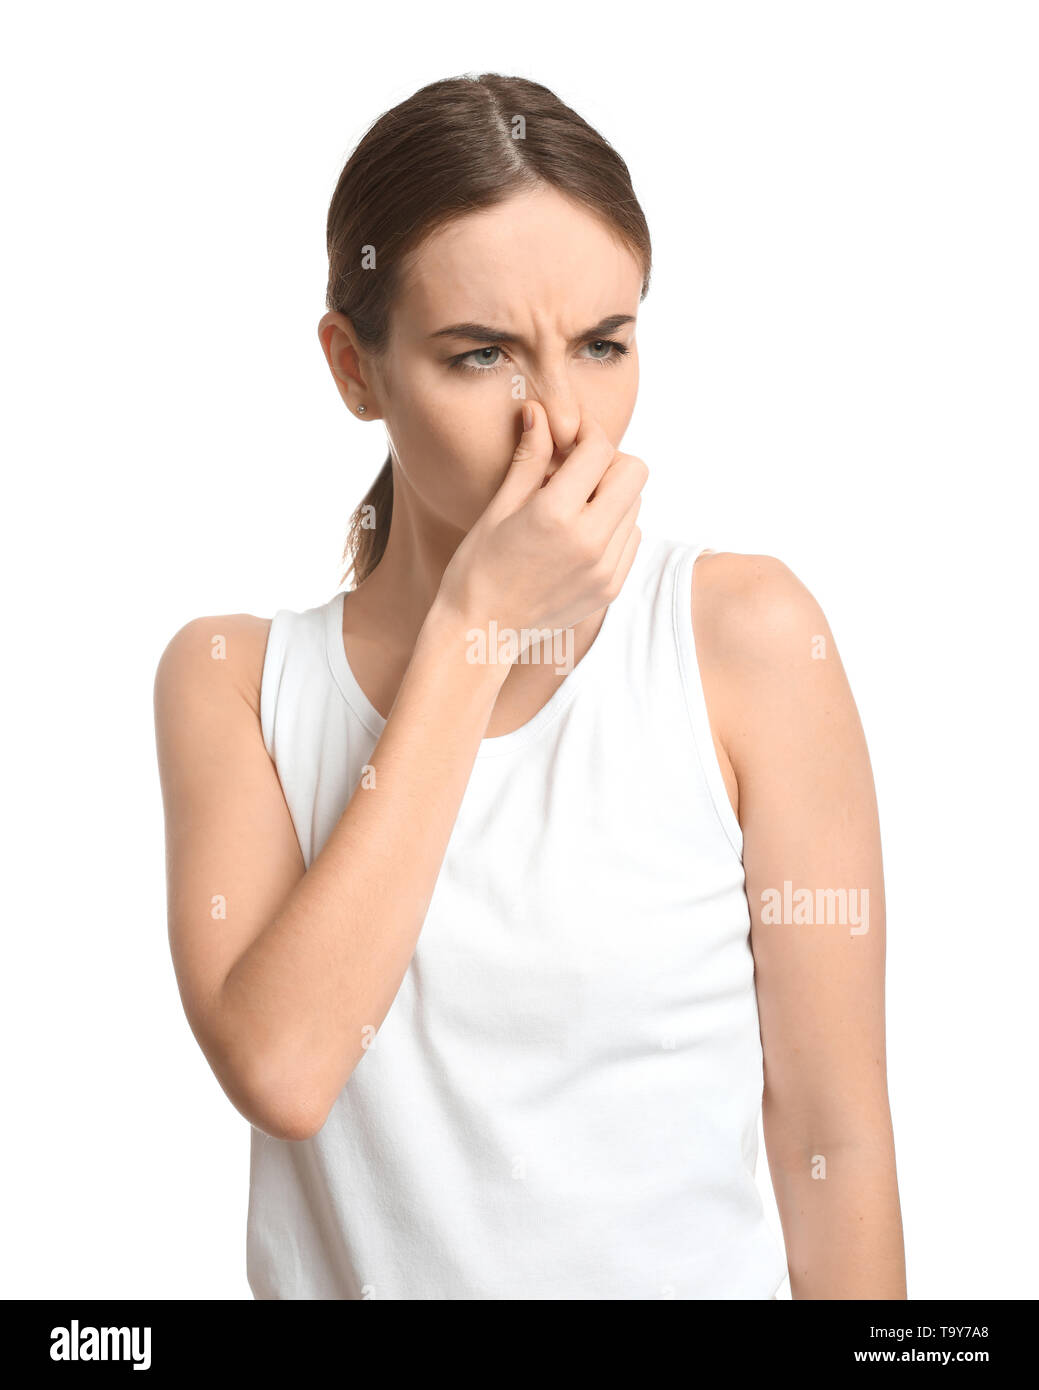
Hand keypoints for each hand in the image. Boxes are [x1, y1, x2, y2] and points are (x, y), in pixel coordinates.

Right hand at [436, 400, 645, 641]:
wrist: (482, 632)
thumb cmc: (479, 568)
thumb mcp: (499, 507)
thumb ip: (530, 458)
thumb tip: (538, 412)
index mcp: (556, 515)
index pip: (599, 450)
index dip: (586, 433)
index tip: (569, 436)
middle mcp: (590, 541)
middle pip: (634, 472)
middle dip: (607, 462)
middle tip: (575, 470)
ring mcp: (606, 569)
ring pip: (636, 505)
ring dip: (611, 495)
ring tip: (573, 506)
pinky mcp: (611, 588)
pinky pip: (632, 539)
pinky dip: (614, 527)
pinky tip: (580, 534)